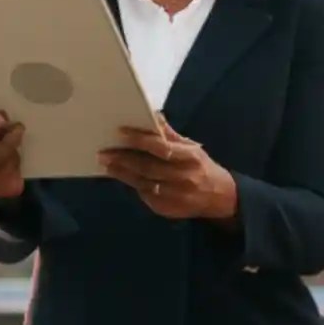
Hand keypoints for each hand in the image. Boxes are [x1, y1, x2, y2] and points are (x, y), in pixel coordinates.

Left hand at [98, 116, 237, 219]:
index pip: (162, 148)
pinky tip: (120, 176)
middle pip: (148, 167)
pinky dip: (132, 185)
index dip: (140, 140)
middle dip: (124, 159)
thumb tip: (154, 115)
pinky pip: (145, 196)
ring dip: (122, 173)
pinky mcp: (167, 209)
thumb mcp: (192, 148)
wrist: (219, 198)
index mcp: (191, 158)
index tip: (121, 132)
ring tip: (106, 164)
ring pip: (143, 183)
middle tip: (104, 152)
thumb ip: (171, 135)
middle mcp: (184, 178)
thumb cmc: (201, 167)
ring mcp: (175, 196)